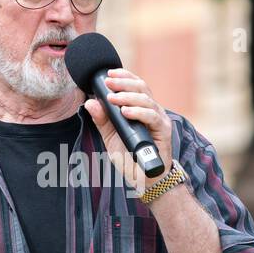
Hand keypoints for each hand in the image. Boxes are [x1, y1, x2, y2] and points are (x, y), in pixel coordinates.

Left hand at [84, 68, 172, 193]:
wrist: (144, 178)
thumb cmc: (130, 157)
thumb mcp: (111, 137)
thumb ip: (102, 120)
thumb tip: (90, 102)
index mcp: (141, 108)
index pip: (135, 85)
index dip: (124, 76)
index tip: (109, 73)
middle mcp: (152, 110)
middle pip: (141, 87)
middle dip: (123, 82)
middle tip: (109, 82)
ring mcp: (159, 119)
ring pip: (146, 99)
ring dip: (127, 96)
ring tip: (113, 98)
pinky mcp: (163, 130)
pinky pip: (151, 116)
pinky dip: (138, 112)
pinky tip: (125, 112)